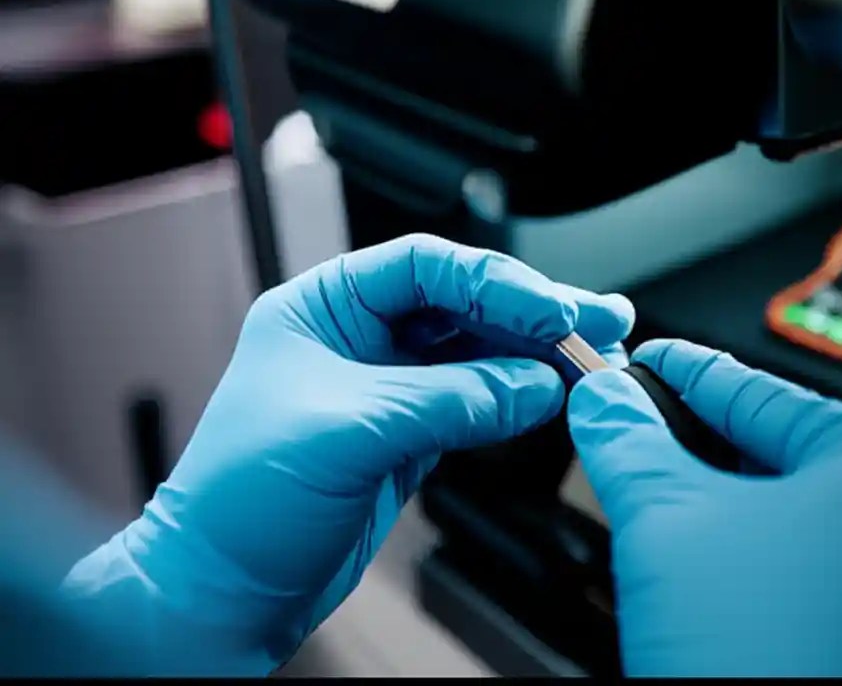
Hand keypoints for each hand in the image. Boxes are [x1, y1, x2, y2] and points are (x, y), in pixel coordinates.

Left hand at [60, 234, 633, 674]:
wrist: (224, 592)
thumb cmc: (239, 504)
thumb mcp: (350, 432)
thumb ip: (452, 400)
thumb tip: (536, 383)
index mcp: (324, 309)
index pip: (425, 267)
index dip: (494, 282)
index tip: (549, 309)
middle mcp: (359, 339)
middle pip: (464, 305)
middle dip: (534, 312)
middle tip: (598, 320)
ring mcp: (389, 388)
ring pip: (479, 352)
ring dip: (537, 354)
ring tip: (597, 354)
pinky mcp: (411, 436)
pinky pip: (479, 402)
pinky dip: (520, 398)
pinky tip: (555, 395)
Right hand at [567, 339, 841, 676]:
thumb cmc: (768, 668)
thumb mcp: (667, 530)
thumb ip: (629, 446)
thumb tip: (605, 402)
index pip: (766, 394)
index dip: (689, 373)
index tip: (651, 363)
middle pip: (798, 463)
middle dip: (712, 454)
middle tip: (647, 441)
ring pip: (822, 533)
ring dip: (744, 521)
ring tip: (678, 522)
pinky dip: (782, 577)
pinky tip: (731, 593)